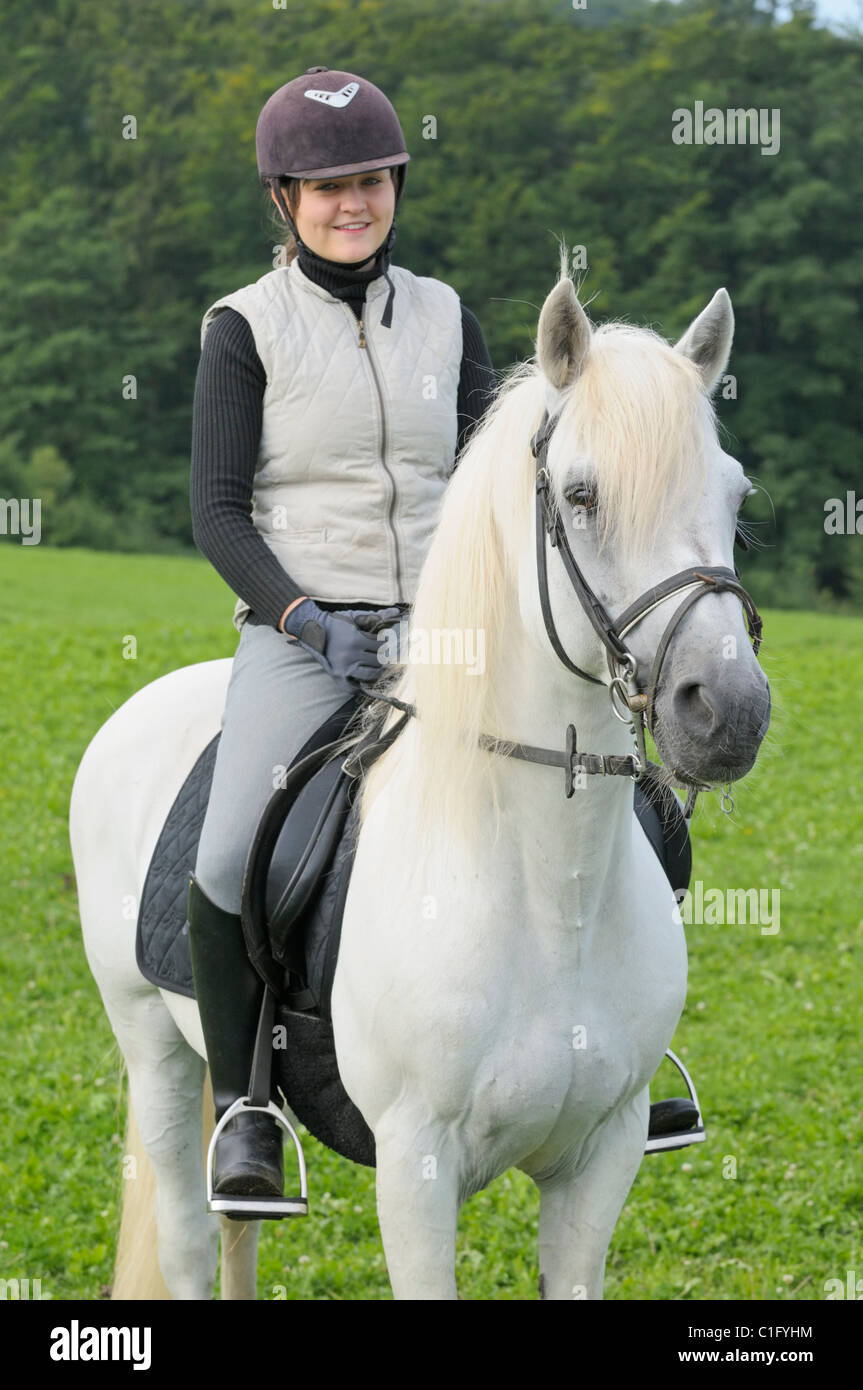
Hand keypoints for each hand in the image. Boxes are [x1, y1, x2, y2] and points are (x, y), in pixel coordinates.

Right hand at [284, 599, 400, 683]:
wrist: (313, 629)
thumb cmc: (336, 622)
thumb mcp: (354, 617)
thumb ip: (374, 616)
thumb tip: (395, 611)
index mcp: (357, 639)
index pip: (381, 646)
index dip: (386, 644)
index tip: (386, 643)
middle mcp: (351, 655)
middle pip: (378, 661)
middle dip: (383, 657)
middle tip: (385, 655)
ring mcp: (344, 666)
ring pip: (371, 674)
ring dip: (377, 671)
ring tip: (378, 667)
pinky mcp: (337, 675)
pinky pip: (351, 688)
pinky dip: (359, 687)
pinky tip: (364, 682)